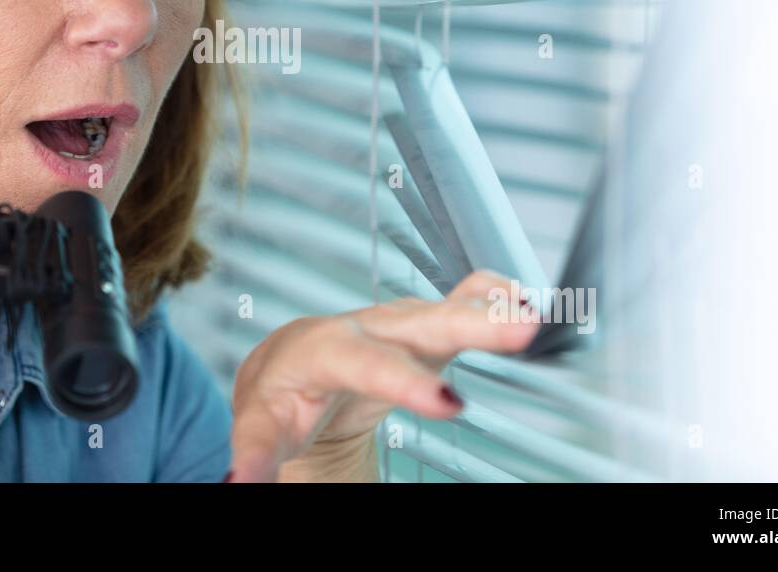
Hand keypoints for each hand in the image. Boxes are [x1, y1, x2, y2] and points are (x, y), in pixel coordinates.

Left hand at [225, 269, 539, 481]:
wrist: (293, 365)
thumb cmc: (279, 395)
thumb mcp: (260, 424)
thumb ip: (253, 451)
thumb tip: (238, 480)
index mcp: (324, 348)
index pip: (366, 359)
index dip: (407, 380)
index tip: (448, 404)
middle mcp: (368, 326)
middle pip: (422, 320)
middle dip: (472, 323)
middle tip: (522, 331)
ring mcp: (402, 322)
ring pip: (450, 307)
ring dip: (495, 309)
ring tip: (539, 318)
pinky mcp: (428, 326)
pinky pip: (465, 300)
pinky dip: (495, 297)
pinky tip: (526, 302)